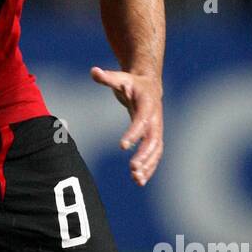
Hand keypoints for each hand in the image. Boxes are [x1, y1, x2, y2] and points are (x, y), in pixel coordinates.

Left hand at [90, 66, 162, 185]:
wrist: (149, 86)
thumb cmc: (131, 83)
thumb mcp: (119, 78)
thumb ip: (107, 77)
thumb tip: (93, 71)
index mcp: (148, 104)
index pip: (141, 120)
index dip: (133, 133)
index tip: (122, 146)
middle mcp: (155, 119)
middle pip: (152, 140)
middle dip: (143, 155)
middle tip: (132, 168)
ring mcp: (157, 130)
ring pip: (156, 151)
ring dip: (148, 166)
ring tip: (136, 179)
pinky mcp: (155, 138)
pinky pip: (154, 156)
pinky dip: (149, 168)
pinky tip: (139, 181)